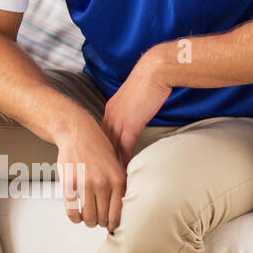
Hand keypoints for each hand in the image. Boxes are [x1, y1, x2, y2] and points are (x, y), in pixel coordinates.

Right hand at [53, 118, 126, 231]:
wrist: (77, 132)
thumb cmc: (96, 146)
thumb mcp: (116, 164)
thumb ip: (119, 185)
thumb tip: (122, 208)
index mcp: (118, 180)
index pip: (118, 214)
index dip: (113, 224)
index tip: (110, 226)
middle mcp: (103, 183)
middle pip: (103, 218)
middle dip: (100, 222)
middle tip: (98, 220)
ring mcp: (86, 184)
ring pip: (89, 217)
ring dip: (88, 221)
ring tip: (87, 218)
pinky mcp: (70, 184)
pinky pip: (72, 211)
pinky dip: (74, 218)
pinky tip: (76, 216)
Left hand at [103, 46, 173, 168]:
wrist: (155, 72)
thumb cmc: (149, 82)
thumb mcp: (134, 99)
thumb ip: (132, 111)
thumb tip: (135, 119)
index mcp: (110, 110)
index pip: (102, 136)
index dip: (100, 151)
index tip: (98, 164)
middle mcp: (109, 116)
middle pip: (101, 144)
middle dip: (99, 162)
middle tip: (98, 176)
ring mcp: (118, 120)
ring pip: (110, 149)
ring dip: (110, 165)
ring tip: (109, 181)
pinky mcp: (130, 124)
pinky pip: (123, 147)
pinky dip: (122, 161)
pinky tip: (123, 173)